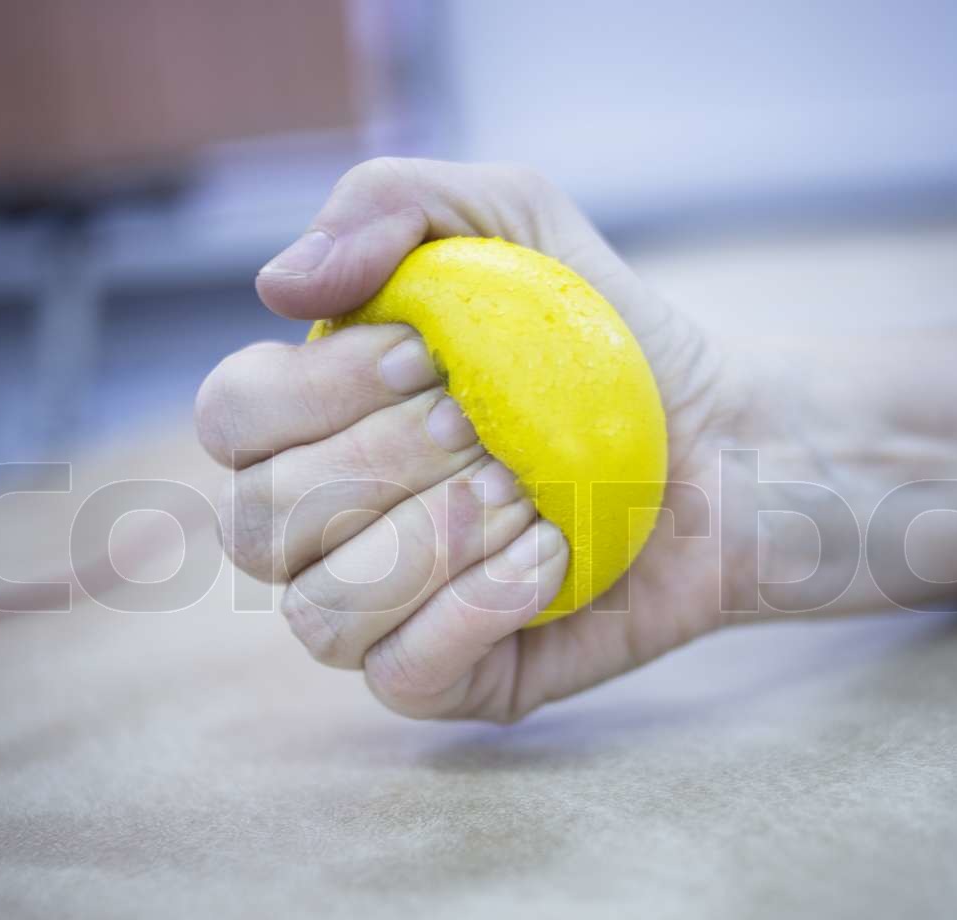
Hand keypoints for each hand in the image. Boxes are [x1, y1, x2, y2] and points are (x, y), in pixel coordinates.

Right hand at [196, 159, 741, 722]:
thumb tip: (277, 285)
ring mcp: (384, 612)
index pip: (230, 420)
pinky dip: (477, 608)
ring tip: (525, 491)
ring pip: (318, 616)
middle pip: (259, 525)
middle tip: (485, 426)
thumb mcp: (514, 218)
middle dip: (385, 464)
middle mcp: (324, 526)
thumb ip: (389, 203)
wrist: (726, 437)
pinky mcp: (457, 680)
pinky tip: (552, 553)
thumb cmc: (604, 335)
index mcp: (314, 421)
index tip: (429, 357)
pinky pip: (403, 677)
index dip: (315, 391)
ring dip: (430, 542)